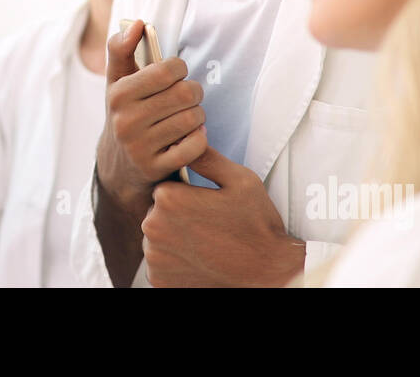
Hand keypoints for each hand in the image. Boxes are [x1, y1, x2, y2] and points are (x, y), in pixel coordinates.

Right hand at [96, 19, 207, 219]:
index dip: (180, 69)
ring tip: (188, 116)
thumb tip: (138, 23)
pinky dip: (199, 138)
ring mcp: (140, 148)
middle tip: (188, 96)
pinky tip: (191, 136)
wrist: (119, 166)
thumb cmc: (125, 113)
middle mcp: (126, 121)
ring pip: (193, 119)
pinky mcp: (156, 169)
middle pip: (185, 93)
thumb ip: (121, 48)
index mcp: (118, 95)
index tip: (176, 75)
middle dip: (193, 92)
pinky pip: (195, 146)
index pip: (168, 69)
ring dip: (198, 115)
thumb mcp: (116, 82)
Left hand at [141, 146, 304, 286]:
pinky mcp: (158, 281)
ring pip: (157, 239)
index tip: (207, 205)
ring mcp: (154, 258)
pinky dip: (175, 263)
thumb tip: (186, 138)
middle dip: (177, 217)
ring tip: (206, 244)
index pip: (165, 188)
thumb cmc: (255, 225)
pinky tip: (199, 261)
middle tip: (209, 226)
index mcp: (168, 199)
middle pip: (157, 213)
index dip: (187, 195)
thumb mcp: (240, 179)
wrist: (266, 274)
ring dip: (174, 240)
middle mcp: (153, 228)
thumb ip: (206, 157)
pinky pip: (160, 263)